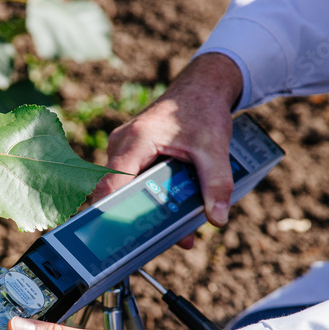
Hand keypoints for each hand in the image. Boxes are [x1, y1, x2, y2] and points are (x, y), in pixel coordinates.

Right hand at [99, 53, 243, 241]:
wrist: (202, 88)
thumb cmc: (203, 110)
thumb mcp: (214, 148)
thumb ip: (217, 184)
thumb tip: (218, 218)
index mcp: (136, 141)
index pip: (112, 183)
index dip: (110, 212)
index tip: (116, 235)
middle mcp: (122, 144)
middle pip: (116, 191)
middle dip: (135, 218)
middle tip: (157, 242)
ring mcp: (123, 149)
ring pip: (125, 189)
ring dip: (145, 208)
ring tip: (177, 230)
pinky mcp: (131, 154)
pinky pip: (132, 181)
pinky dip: (149, 196)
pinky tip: (171, 210)